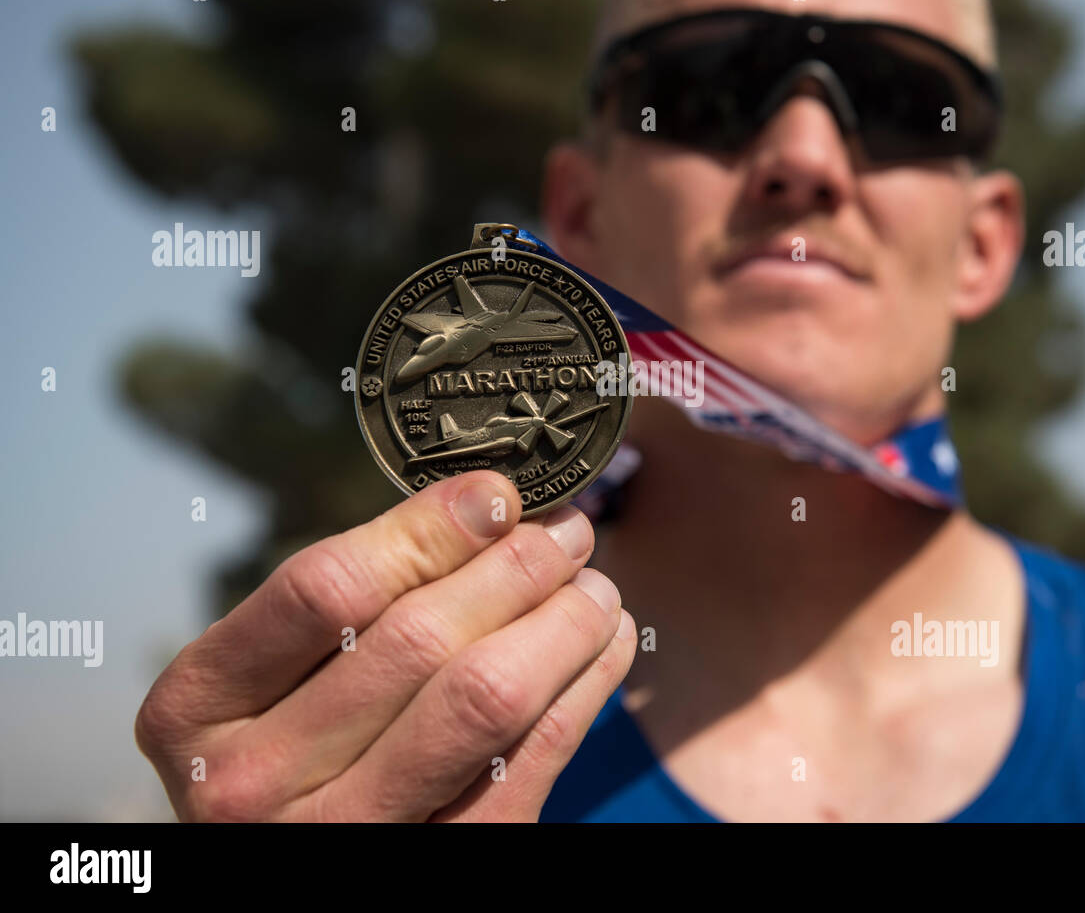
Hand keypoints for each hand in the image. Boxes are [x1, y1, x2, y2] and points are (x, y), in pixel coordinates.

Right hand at [135, 470, 634, 820]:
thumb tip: (490, 502)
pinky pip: (530, 764)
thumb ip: (355, 600)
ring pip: (484, 697)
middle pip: (418, 639)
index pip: (326, 588)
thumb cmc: (294, 749)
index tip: (499, 494)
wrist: (307, 862)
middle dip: (516, 567)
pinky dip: (584, 691)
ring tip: (595, 586)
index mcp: (198, 705)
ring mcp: (342, 838)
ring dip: (562, 623)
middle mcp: (251, 784)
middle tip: (569, 532)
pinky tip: (606, 646)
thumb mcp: (277, 676)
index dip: (427, 529)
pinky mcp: (434, 869)